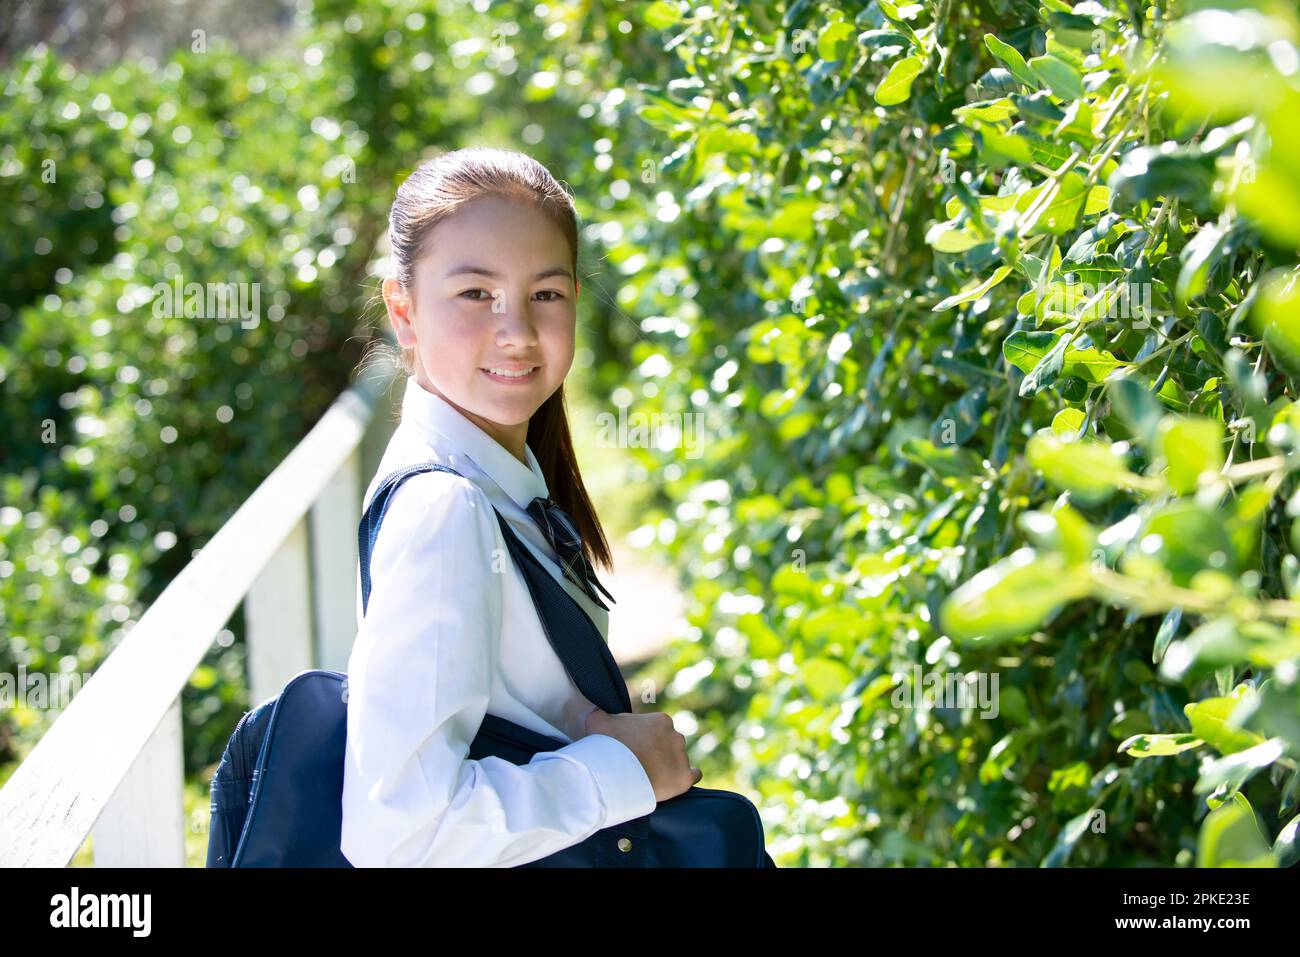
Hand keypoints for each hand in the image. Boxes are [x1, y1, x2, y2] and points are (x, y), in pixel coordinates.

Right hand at [585, 707, 701, 802]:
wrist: (614, 774)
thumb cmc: (606, 746)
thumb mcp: (598, 721)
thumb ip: (600, 712)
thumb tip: (595, 710)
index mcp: (661, 721)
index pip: (659, 729)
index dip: (647, 740)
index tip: (636, 750)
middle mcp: (676, 736)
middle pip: (671, 744)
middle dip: (659, 753)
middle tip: (641, 765)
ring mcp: (682, 758)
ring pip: (679, 760)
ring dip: (668, 767)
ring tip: (650, 777)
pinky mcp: (684, 779)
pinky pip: (693, 776)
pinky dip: (686, 778)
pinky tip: (674, 782)